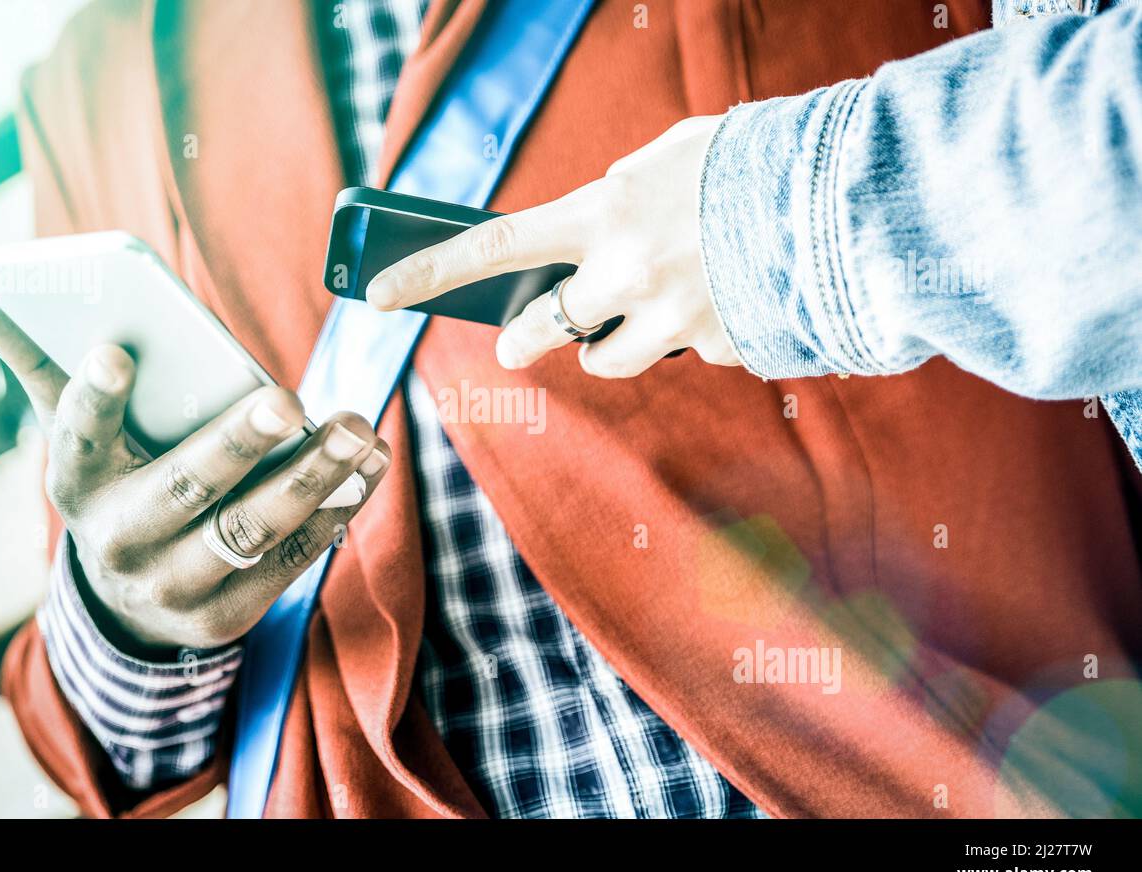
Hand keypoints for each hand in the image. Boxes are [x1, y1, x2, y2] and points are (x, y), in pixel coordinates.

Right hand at [0, 281, 390, 648]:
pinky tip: (367, 470)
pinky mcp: (225, 616)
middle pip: (183, 488)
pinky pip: (289, 561)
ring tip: (359, 428)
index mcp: (77, 482)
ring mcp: (174, 585)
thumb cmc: (120, 482)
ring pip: (249, 529)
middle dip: (237, 444)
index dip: (94, 398)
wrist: (132, 600)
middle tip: (287, 399)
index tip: (117, 351)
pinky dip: (336, 512)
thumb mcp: (80, 433)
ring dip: (311, 478)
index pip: (78, 437)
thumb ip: (44, 363)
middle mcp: (119, 540)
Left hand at [366, 116, 740, 377]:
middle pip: (543, 330)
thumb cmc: (753, 163)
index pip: (494, 248)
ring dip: (611, 345)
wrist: (848, 197)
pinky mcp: (716, 349)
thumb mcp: (671, 158)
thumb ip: (621, 196)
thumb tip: (596, 240)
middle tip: (514, 340)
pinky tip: (728, 297)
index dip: (429, 272)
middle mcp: (625, 272)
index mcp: (604, 211)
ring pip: (606, 360)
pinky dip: (696, 333)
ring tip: (647, 312)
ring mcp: (670, 319)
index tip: (376, 295)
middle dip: (524, 337)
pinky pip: (685, 354)